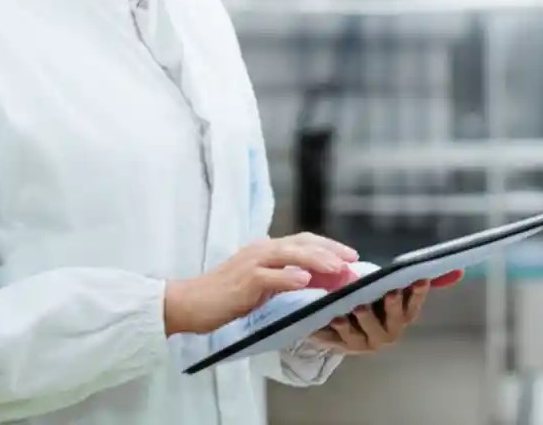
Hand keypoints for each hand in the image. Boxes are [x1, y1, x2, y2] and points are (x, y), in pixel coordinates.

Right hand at [164, 233, 357, 335]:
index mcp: (266, 250)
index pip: (304, 241)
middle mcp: (261, 250)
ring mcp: (252, 263)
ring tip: (337, 268)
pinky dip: (288, 277)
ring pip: (290, 254)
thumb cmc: (225, 297)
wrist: (190, 303)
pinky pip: (269, 275)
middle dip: (330, 250)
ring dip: (316, 260)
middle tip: (352, 260)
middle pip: (302, 243)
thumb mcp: (260, 285)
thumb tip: (315, 283)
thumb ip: (283, 279)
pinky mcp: (243, 280)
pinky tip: (305, 281)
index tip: (351, 255)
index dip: (329, 246)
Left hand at [307, 270, 463, 354]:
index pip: (415, 305)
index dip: (418, 293)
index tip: (420, 278)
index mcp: (402, 317)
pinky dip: (331, 331)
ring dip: (357, 322)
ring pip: (362, 333)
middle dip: (391, 307)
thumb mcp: (395, 288)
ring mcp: (364, 342)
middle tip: (389, 293)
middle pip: (392, 321)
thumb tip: (459, 271)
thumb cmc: (375, 302)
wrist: (343, 325)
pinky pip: (337, 340)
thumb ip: (424, 280)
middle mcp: (387, 333)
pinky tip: (327, 320)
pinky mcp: (342, 346)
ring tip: (350, 309)